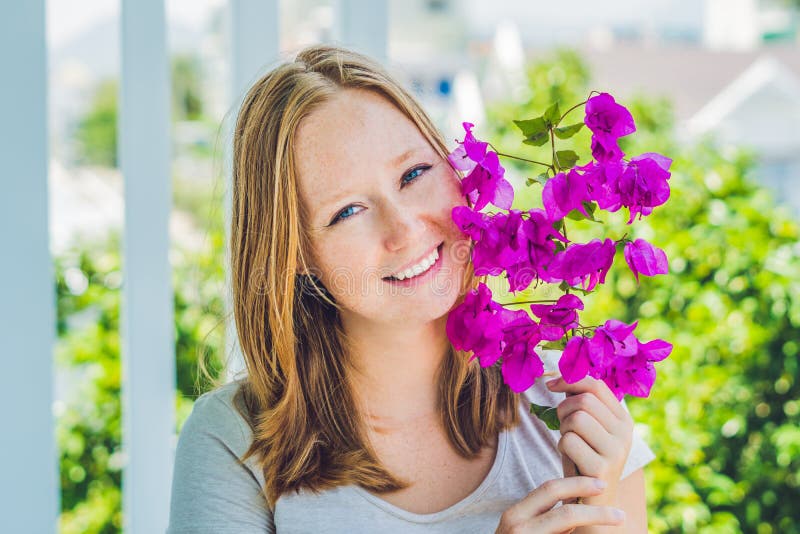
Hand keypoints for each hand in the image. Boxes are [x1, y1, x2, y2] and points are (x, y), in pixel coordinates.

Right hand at [494, 476, 625, 532]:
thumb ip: (545, 517)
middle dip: (596, 511)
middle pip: (565, 513)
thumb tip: (577, 505)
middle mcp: (519, 527)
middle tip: (618, 511)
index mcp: (516, 514)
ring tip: (618, 520)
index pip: (549, 490)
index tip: (600, 484)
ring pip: (567, 524)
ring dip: (596, 522)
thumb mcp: (522, 528)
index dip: (577, 484)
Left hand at [547, 375, 633, 510]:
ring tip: (569, 441)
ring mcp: (616, 451)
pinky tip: (570, 458)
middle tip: (562, 425)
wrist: (591, 501)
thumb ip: (580, 403)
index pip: (596, 385)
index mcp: (623, 420)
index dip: (570, 380)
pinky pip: (569, 440)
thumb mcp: (587, 428)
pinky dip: (562, 446)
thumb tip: (559, 377)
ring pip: (576, 418)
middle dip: (563, 409)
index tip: (551, 386)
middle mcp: (625, 433)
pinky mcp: (601, 468)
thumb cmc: (583, 459)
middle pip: (584, 400)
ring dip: (563, 428)